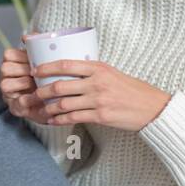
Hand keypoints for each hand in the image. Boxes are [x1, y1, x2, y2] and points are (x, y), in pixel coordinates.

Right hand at [0, 45, 52, 124]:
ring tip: (38, 83)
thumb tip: (26, 36)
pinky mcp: (15, 108)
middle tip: (38, 71)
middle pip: (5, 67)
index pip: (8, 54)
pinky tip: (41, 97)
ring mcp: (8, 94)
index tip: (35, 59)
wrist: (55, 103)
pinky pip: (17, 102)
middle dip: (23, 69)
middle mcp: (6, 78)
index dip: (21, 56)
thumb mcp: (44, 62)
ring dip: (23, 82)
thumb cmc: (47, 79)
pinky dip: (29, 99)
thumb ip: (37, 47)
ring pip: (5, 84)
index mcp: (12, 64)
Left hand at [32, 59, 171, 132]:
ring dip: (48, 108)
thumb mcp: (112, 73)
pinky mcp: (101, 116)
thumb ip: (92, 72)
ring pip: (63, 104)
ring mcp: (98, 100)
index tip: (35, 71)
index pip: (66, 64)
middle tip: (32, 94)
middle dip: (41, 91)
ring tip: (41, 109)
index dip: (46, 67)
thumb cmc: (132, 90)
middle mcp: (97, 82)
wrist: (152, 108)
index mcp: (99, 68)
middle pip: (60, 85)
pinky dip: (59, 120)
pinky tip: (53, 121)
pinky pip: (73, 118)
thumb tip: (69, 71)